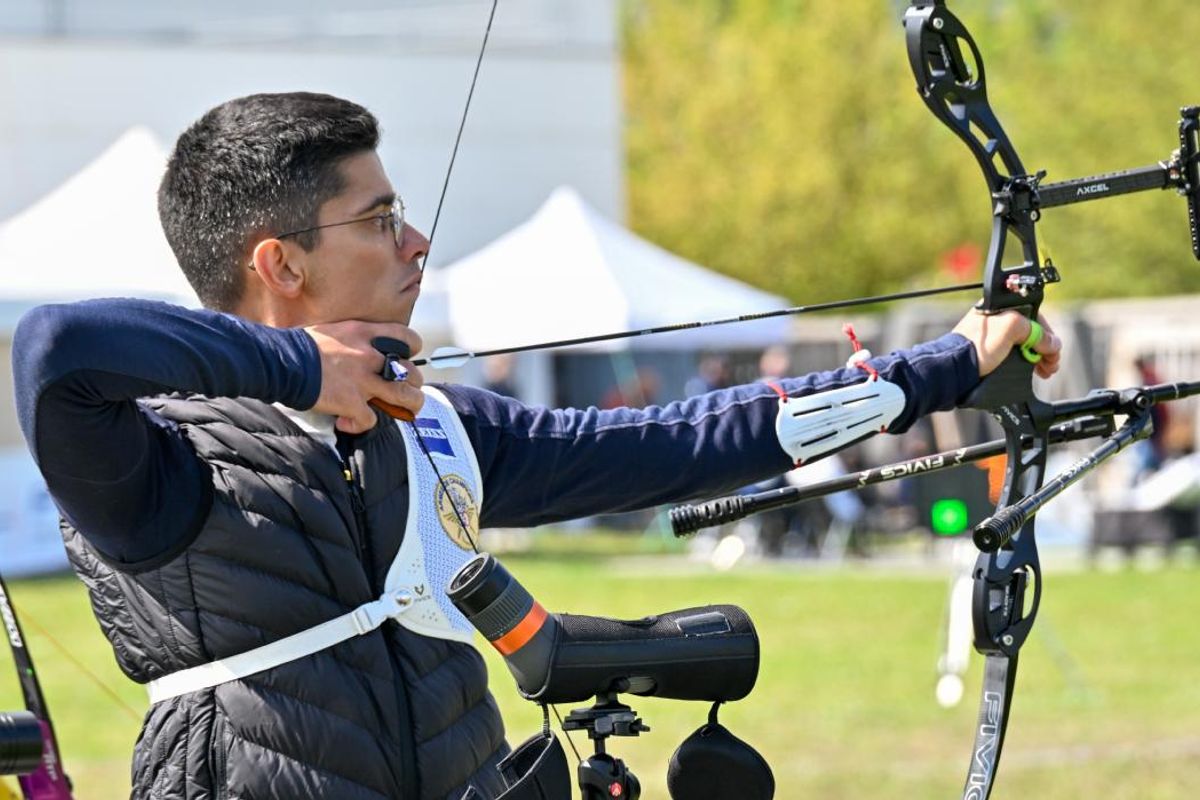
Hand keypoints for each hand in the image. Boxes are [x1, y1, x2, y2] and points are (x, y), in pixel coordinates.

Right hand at [305, 321, 424, 432]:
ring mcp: (363, 381)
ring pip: (405, 397)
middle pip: (412, 373)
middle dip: (413, 385)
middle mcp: (370, 356)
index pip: (408, 339)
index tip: (405, 358)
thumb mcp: (336, 330)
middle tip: (404, 392)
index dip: (412, 352)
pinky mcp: (352, 403)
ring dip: (407, 407)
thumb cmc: (301, 345)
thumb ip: (355, 339)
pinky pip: (370, 420)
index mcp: (366, 334)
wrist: (282, 361)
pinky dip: (360, 425)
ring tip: (399, 411)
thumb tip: (361, 348)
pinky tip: (347, 423)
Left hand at [953, 308, 1061, 379]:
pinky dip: (1027, 363)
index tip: (1053, 348)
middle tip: (1052, 364)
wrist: (954, 368)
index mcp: (999, 307)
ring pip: (1024, 346)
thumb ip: (1035, 331)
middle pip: (1030, 332)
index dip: (1046, 332)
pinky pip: (1014, 357)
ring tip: (1046, 371)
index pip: (1032, 315)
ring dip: (1038, 358)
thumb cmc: (977, 345)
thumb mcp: (1010, 328)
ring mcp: (993, 339)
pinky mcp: (990, 355)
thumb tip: (1053, 343)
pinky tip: (1034, 372)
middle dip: (1044, 348)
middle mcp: (996, 321)